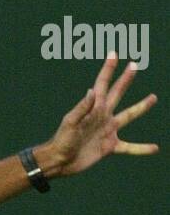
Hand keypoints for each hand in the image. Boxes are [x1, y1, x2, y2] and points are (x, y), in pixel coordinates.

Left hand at [44, 54, 157, 176]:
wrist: (60, 162)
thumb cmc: (62, 141)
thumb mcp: (70, 123)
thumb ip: (81, 108)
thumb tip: (92, 91)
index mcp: (93, 107)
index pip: (102, 83)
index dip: (108, 69)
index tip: (114, 53)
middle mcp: (103, 116)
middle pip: (117, 93)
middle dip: (125, 79)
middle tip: (134, 64)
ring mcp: (107, 131)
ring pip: (128, 116)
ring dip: (141, 107)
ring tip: (153, 98)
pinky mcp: (110, 147)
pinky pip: (129, 147)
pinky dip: (141, 148)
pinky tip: (154, 148)